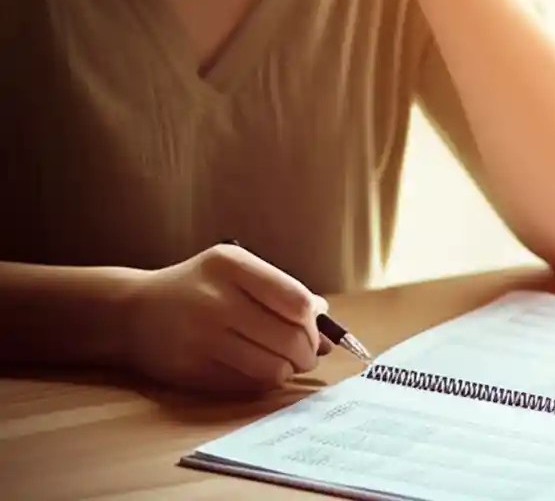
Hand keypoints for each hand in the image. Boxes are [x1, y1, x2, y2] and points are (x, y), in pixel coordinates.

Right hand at [122, 244, 328, 393]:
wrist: (133, 312)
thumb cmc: (199, 289)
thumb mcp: (236, 273)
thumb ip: (281, 291)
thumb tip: (328, 325)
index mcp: (230, 265)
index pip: (296, 301)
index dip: (314, 323)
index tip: (313, 331)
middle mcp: (215, 298)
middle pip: (290, 338)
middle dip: (308, 353)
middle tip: (306, 356)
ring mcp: (201, 336)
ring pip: (273, 367)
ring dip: (288, 371)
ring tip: (284, 364)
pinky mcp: (192, 369)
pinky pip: (248, 384)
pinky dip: (263, 381)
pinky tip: (256, 370)